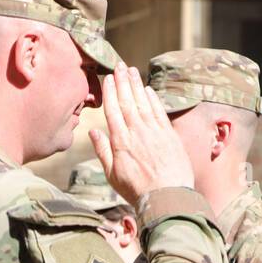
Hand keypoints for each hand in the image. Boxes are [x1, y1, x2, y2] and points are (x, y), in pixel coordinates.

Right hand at [90, 63, 192, 204]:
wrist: (167, 197)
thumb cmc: (137, 190)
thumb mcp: (112, 175)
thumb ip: (102, 152)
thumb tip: (92, 133)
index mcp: (120, 141)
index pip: (113, 110)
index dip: (110, 92)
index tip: (108, 78)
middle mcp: (137, 132)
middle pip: (128, 101)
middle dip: (123, 82)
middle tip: (119, 65)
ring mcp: (154, 131)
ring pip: (143, 102)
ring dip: (137, 85)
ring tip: (132, 70)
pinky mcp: (169, 134)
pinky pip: (159, 111)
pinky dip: (153, 98)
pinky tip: (148, 89)